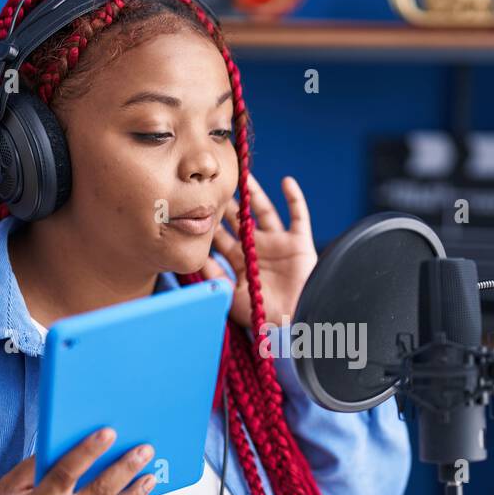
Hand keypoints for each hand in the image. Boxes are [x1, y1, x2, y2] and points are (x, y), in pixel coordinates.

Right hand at [0, 429, 155, 494]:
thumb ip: (35, 468)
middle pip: (99, 493)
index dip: (88, 452)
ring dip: (134, 493)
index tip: (109, 432)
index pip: (66, 474)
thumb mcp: (7, 490)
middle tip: (144, 450)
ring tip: (150, 475)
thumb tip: (66, 443)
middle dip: (125, 469)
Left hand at [201, 172, 316, 328]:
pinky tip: (286, 182)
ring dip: (256, 193)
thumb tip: (195, 257)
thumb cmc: (261, 315)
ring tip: (244, 174)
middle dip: (227, 202)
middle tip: (214, 181)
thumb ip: (213, 276)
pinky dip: (294, 198)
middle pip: (239, 219)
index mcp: (241, 262)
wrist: (293, 320)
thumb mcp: (230, 295)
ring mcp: (278, 244)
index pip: (222, 237)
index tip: (196, 203)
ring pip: (265, 211)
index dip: (210, 222)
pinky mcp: (299, 243)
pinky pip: (298, 215)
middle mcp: (258, 249)